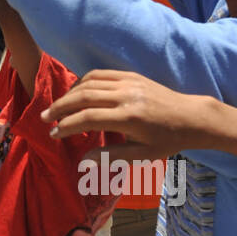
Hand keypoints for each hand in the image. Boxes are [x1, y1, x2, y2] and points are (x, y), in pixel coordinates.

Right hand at [40, 70, 200, 156]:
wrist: (192, 117)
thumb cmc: (168, 140)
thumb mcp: (142, 155)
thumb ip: (112, 156)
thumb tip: (83, 160)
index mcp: (130, 118)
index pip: (88, 118)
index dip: (67, 126)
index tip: (54, 135)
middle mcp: (127, 96)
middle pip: (83, 97)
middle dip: (60, 107)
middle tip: (44, 118)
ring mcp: (129, 82)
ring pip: (88, 83)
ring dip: (68, 94)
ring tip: (56, 107)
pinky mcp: (130, 75)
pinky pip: (100, 74)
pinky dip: (82, 81)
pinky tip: (75, 93)